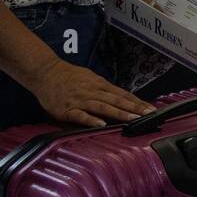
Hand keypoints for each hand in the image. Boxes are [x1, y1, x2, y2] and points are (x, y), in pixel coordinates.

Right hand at [30, 57, 154, 127]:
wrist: (45, 72)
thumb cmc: (69, 76)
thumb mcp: (90, 78)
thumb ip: (105, 89)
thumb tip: (122, 97)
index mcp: (100, 85)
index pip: (123, 94)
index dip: (137, 102)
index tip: (150, 108)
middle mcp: (93, 91)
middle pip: (117, 100)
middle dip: (134, 108)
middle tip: (148, 114)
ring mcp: (80, 100)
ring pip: (103, 107)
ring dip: (119, 113)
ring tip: (133, 119)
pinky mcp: (67, 109)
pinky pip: (81, 115)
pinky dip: (91, 120)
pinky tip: (101, 124)